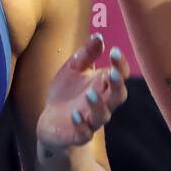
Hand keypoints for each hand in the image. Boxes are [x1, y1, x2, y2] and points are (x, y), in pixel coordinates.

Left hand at [36, 33, 128, 152]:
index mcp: (104, 85)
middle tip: (112, 74)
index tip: (114, 51)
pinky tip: (75, 116)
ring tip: (90, 95)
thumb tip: (99, 36)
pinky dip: (81, 125)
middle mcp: (103, 103)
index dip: (120, 65)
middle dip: (117, 86)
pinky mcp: (78, 134)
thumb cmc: (67, 91)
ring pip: (103, 116)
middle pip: (118, 96)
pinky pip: (84, 132)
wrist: (50, 120)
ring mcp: (91, 120)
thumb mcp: (74, 68)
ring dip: (98, 106)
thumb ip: (86, 54)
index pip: (119, 75)